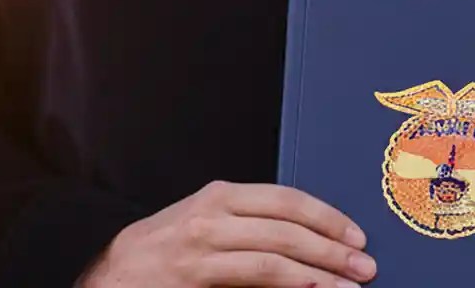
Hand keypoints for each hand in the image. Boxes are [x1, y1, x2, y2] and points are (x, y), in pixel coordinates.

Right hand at [78, 181, 375, 287]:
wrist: (108, 275)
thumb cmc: (161, 255)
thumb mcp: (203, 227)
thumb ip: (246, 227)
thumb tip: (305, 243)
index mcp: (220, 195)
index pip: (286, 198)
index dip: (327, 216)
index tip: (355, 235)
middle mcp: (213, 213)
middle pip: (289, 223)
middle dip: (334, 245)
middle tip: (366, 264)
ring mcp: (202, 243)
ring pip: (278, 250)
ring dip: (323, 269)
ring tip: (352, 284)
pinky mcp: (194, 272)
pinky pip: (256, 273)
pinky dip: (292, 280)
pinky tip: (314, 287)